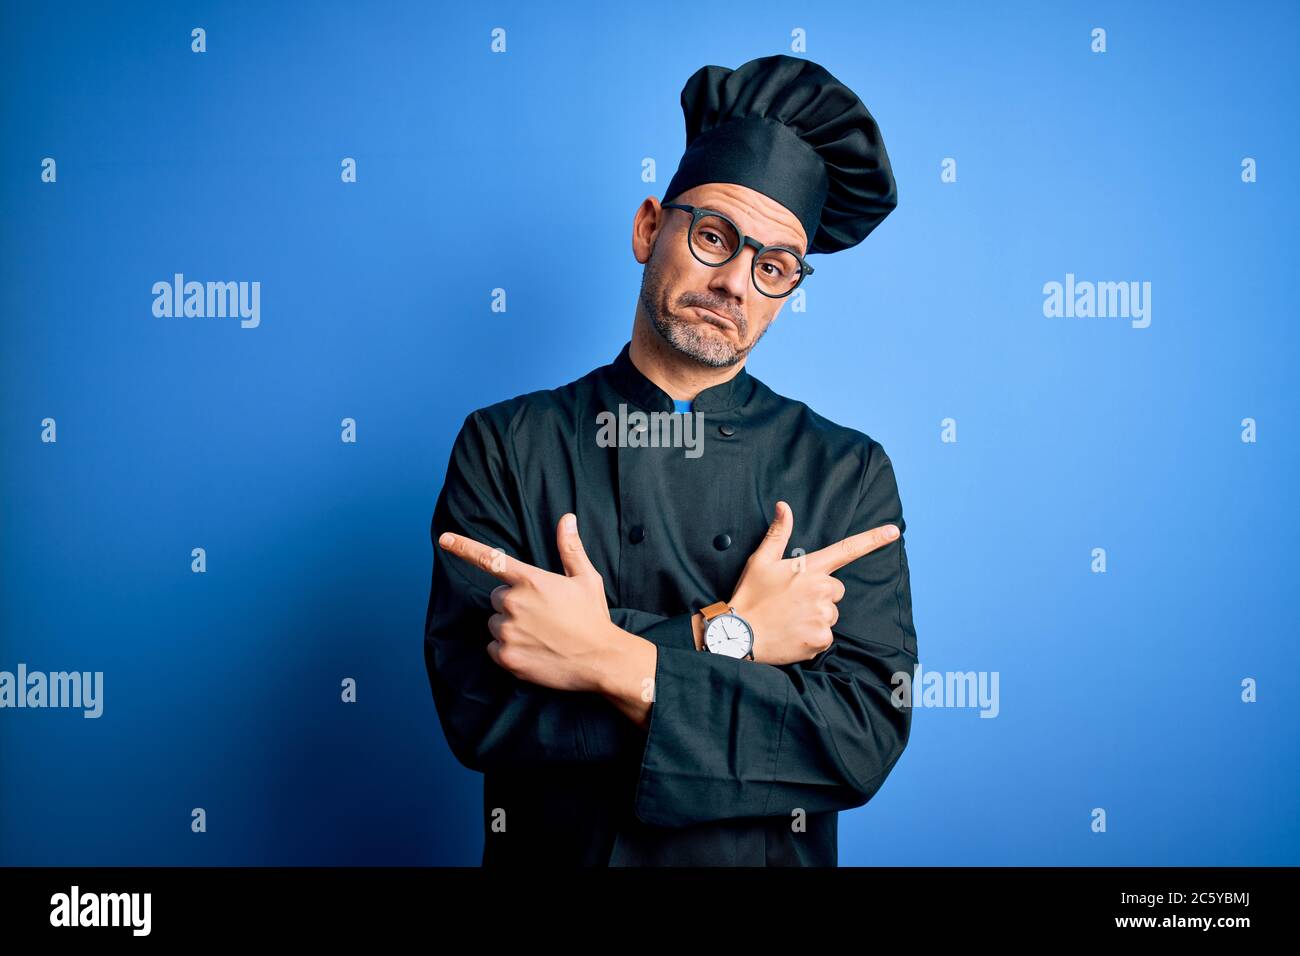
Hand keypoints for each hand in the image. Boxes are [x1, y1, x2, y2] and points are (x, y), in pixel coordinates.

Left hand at [438, 513, 617, 692]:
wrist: (601, 660)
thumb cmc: (593, 617)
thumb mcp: (586, 579)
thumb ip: (570, 548)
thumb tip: (567, 519)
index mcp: (531, 581)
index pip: (491, 559)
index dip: (464, 547)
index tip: (444, 539)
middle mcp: (514, 603)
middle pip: (497, 597)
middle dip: (512, 603)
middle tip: (541, 615)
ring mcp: (508, 631)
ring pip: (495, 623)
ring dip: (510, 627)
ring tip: (540, 635)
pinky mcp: (506, 657)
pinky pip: (494, 648)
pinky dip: (508, 650)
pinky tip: (533, 651)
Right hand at [728, 501, 898, 665]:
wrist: (739, 635)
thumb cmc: (750, 596)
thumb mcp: (761, 561)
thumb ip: (778, 534)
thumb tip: (784, 506)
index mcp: (809, 569)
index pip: (846, 549)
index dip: (873, 539)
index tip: (894, 531)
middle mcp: (821, 590)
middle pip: (835, 590)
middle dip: (819, 595)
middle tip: (792, 601)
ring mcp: (823, 615)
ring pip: (830, 614)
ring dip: (815, 616)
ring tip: (789, 618)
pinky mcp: (821, 638)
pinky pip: (825, 636)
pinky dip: (811, 636)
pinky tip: (792, 633)